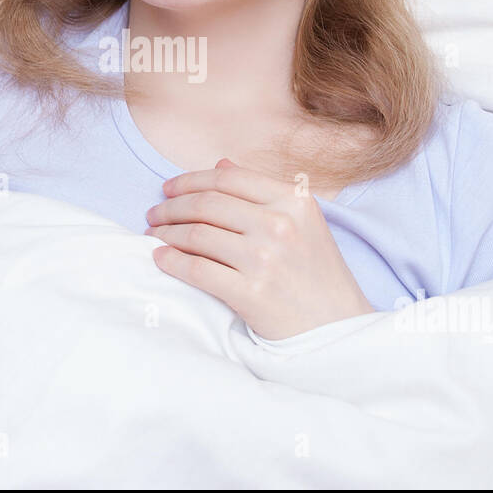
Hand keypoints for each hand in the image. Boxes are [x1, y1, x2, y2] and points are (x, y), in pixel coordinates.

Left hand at [143, 157, 374, 340]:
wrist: (338, 328)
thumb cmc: (317, 275)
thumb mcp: (303, 222)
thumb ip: (262, 191)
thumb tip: (219, 164)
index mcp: (294, 200)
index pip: (226, 179)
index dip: (189, 180)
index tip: (168, 188)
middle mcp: (280, 224)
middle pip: (207, 204)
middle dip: (171, 207)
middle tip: (153, 214)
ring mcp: (266, 259)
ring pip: (197, 235)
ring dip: (166, 234)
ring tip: (154, 236)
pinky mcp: (252, 293)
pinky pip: (198, 270)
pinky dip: (171, 261)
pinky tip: (160, 258)